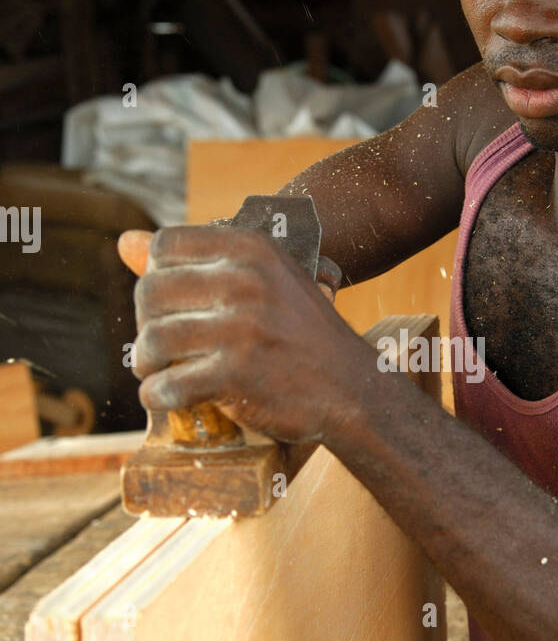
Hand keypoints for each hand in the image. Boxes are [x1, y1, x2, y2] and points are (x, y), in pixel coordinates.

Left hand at [117, 225, 367, 442]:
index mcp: (251, 248)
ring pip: (153, 340)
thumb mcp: (262, 280)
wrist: (351, 389)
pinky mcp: (235, 374)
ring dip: (146, 363)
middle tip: (159, 348)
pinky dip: (159, 396)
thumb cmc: (301, 334)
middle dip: (146, 324)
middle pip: (151, 292)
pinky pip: (168, 385)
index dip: (156, 277)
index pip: (165, 246)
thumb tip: (122, 242)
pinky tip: (169, 398)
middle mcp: (245, 280)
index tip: (172, 306)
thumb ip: (195, 261)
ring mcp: (240, 328)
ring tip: (157, 372)